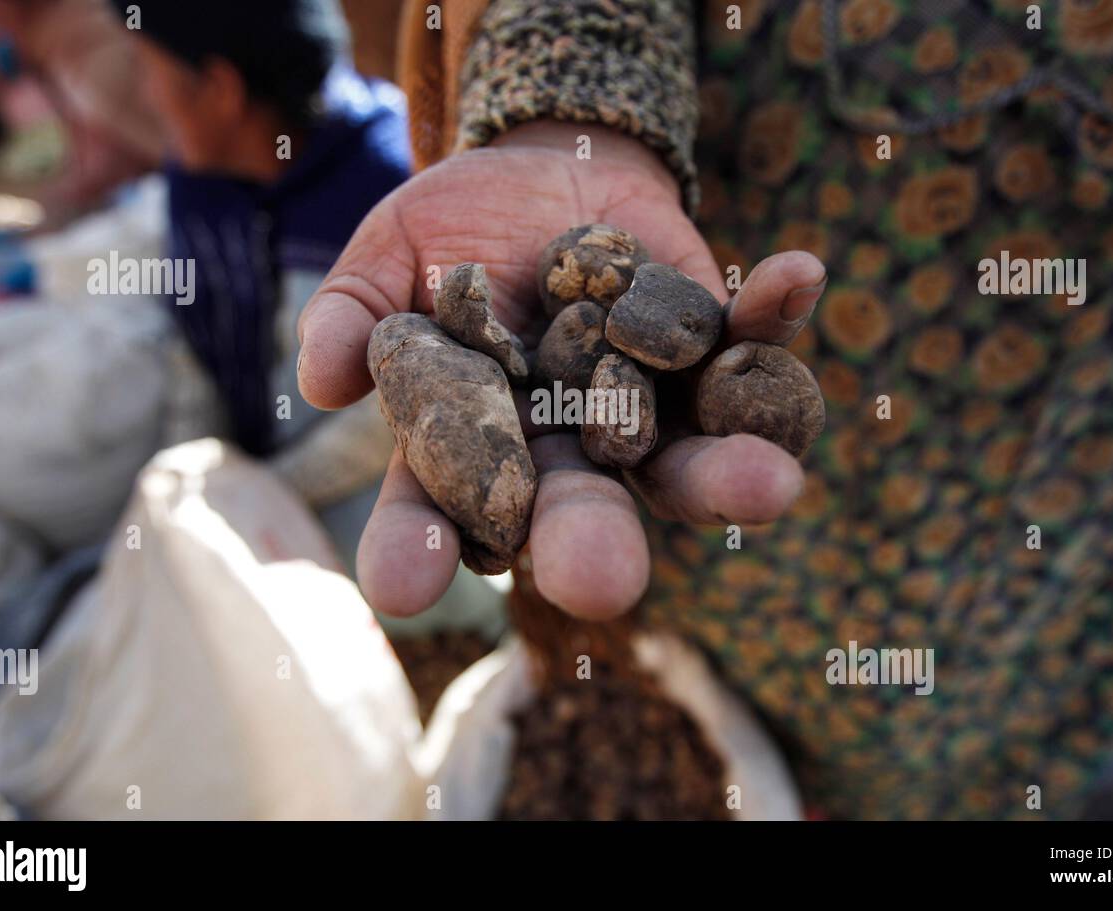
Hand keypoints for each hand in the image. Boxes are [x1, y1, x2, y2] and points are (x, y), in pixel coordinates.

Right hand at [297, 121, 825, 618]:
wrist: (546, 173)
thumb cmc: (453, 231)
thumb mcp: (387, 257)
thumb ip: (352, 313)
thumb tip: (318, 378)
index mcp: (479, 443)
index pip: (440, 506)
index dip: (421, 545)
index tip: (405, 586)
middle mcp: (567, 445)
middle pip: (579, 507)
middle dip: (592, 543)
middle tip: (603, 583)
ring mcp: (649, 405)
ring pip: (686, 459)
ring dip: (725, 472)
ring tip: (766, 485)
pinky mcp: (710, 347)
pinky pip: (750, 342)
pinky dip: (773, 314)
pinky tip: (794, 275)